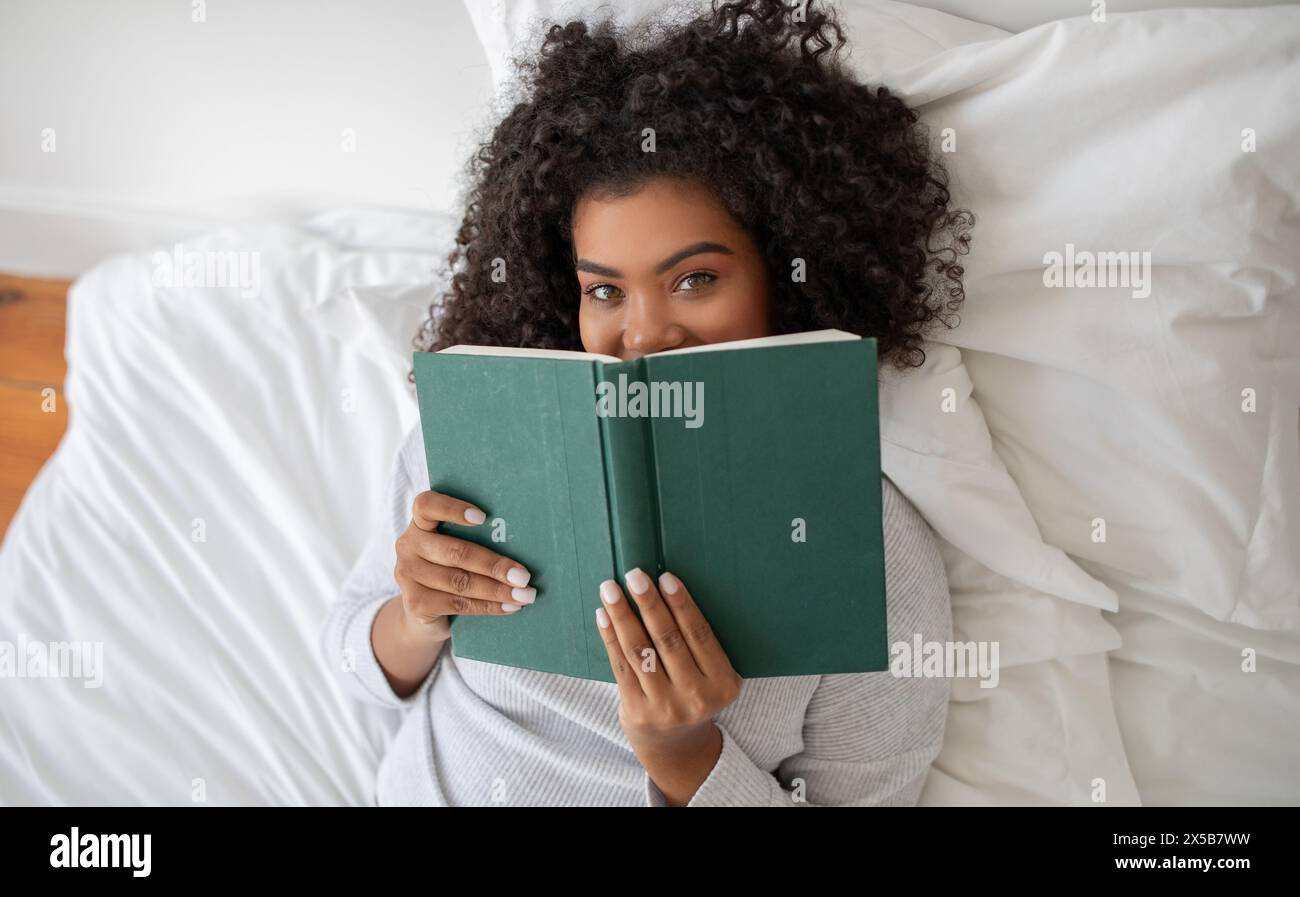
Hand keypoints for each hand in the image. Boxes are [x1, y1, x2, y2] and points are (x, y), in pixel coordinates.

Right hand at [394, 491, 536, 643]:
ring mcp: (408, 575)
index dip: (453, 509)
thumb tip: (524, 542)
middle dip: (494, 565)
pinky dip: (488, 606)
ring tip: (524, 594)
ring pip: (460, 581)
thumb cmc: (451, 567)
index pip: (427, 505)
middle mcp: (409, 545)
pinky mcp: (415, 602)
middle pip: (455, 552)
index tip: (483, 517)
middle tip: (524, 576)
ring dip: (497, 590)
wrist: (423, 610)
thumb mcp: (455, 546)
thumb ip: (475, 538)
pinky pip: (458, 603)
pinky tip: (509, 606)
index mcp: (420, 522)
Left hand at [594, 568, 741, 804]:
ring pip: (640, 651)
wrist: (676, 744)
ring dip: (622, 616)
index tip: (666, 577)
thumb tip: (666, 587)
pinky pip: (621, 666)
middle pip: (668, 640)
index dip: (682, 604)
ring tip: (610, 589)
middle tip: (634, 575)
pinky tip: (603, 616)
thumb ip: (698, 644)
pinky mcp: (637, 711)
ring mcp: (665, 707)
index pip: (699, 635)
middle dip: (648, 603)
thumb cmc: (694, 693)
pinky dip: (610, 637)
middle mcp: (696, 697)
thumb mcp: (711, 675)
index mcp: (723, 684)